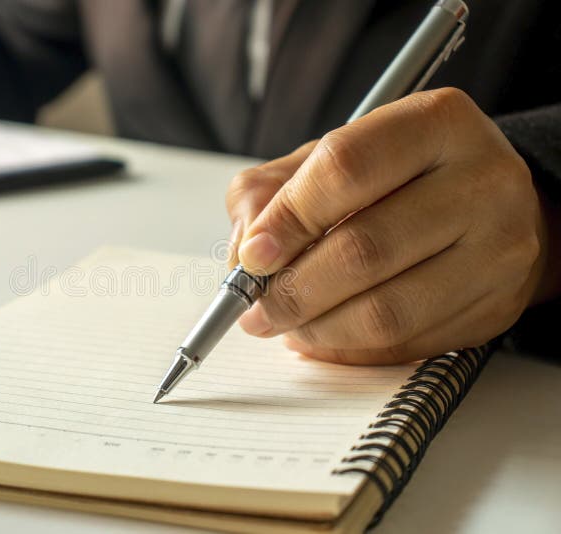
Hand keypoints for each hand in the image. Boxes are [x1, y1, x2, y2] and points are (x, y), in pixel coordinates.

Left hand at [225, 88, 554, 363]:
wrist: (491, 207)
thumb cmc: (400, 178)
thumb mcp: (333, 156)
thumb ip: (273, 189)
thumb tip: (246, 250)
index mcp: (435, 123)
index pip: (344, 169)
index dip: (287, 219)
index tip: (253, 255)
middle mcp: (482, 182)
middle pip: (364, 250)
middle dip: (291, 290)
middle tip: (255, 306)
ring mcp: (499, 250)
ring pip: (385, 312)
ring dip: (315, 328)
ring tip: (285, 323)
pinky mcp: (495, 308)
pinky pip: (404, 346)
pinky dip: (347, 349)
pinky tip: (322, 335)